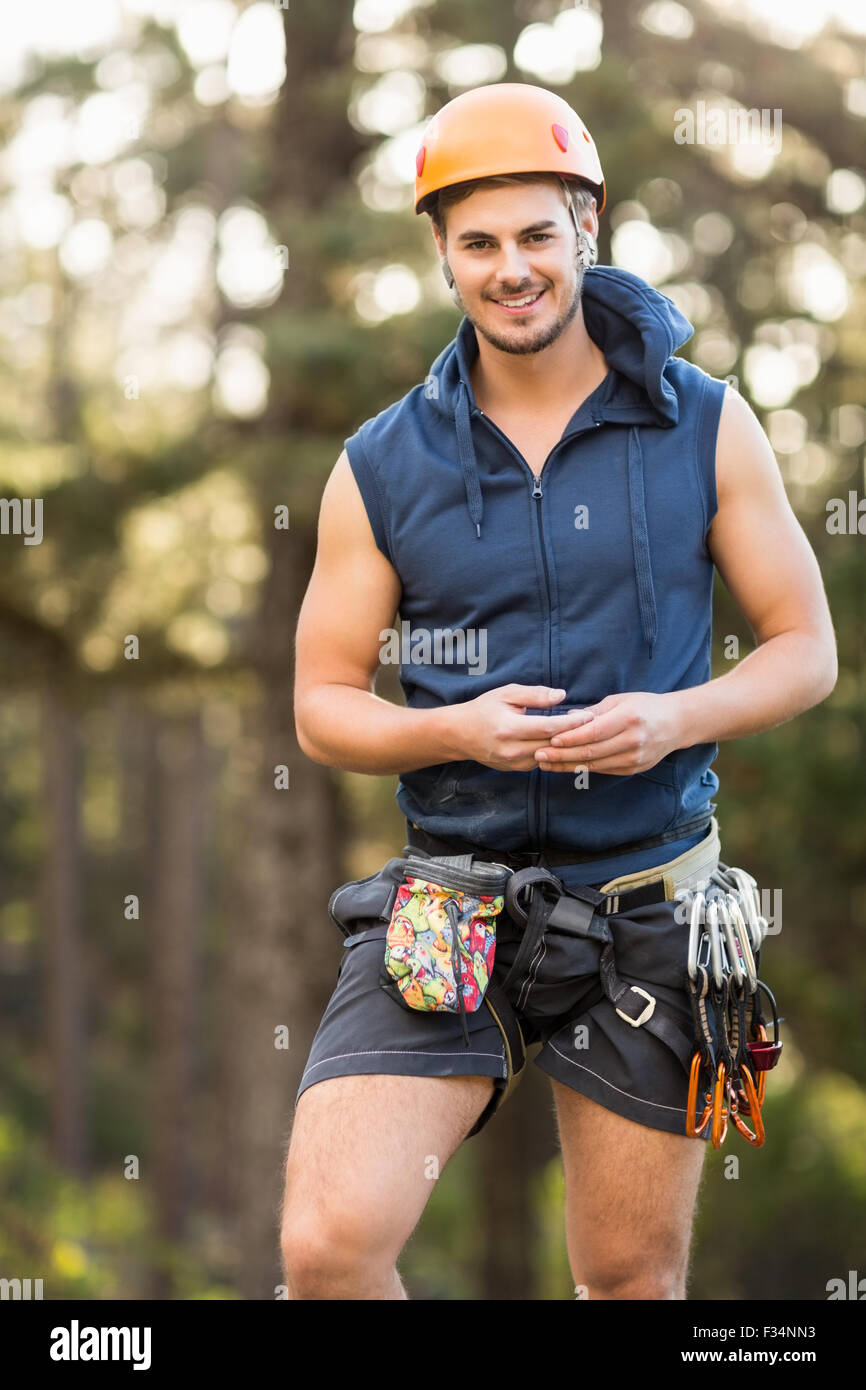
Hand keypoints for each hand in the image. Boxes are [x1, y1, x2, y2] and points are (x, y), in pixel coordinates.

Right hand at [448, 684, 594, 771]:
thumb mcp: (507, 693)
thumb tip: (562, 696)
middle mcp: (512, 750)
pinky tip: (562, 741)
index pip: (549, 727)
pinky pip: (542, 761)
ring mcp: (513, 763)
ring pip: (550, 756)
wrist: (460, 734)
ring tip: (581, 732)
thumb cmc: (484, 709)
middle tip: (592, 723)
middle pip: (552, 745)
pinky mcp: (516, 770)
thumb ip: (535, 695)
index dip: (572, 723)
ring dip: (565, 745)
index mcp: (509, 729)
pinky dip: (553, 751)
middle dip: (574, 735)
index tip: (589, 715)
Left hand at [533, 692, 680, 775]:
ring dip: (567, 766)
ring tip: (546, 763)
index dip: (570, 738)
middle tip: (539, 755)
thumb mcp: (620, 700)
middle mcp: (633, 741)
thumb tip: (567, 719)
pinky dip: (583, 769)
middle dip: (562, 755)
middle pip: (591, 752)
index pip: (593, 732)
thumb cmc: (645, 706)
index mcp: (629, 719)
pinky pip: (603, 770)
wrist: (676, 723)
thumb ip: (594, 712)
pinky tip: (566, 767)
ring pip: (595, 765)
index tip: (549, 740)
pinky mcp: (634, 768)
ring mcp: (635, 758)